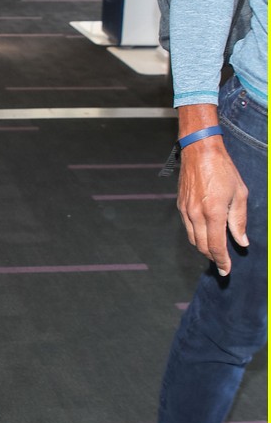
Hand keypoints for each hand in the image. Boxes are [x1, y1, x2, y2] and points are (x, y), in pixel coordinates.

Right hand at [177, 138, 248, 275]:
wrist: (199, 151)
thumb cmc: (223, 170)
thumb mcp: (239, 194)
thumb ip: (239, 220)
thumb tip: (242, 241)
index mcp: (213, 212)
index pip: (216, 246)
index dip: (222, 261)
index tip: (226, 271)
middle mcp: (196, 214)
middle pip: (202, 246)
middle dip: (213, 257)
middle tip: (222, 264)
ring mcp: (186, 210)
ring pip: (193, 239)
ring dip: (204, 247)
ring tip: (215, 251)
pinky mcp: (180, 205)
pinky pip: (188, 227)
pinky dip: (196, 235)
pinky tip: (206, 233)